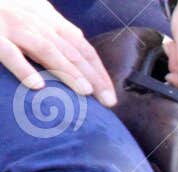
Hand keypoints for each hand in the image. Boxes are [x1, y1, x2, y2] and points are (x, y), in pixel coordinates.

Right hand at [0, 0, 114, 105]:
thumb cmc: (1, 9)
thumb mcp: (29, 12)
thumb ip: (50, 31)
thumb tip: (77, 57)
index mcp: (45, 15)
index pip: (80, 44)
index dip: (97, 68)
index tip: (110, 93)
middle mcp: (33, 18)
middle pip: (70, 48)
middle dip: (92, 75)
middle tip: (108, 100)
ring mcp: (11, 24)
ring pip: (46, 48)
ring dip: (67, 70)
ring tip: (84, 92)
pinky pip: (8, 51)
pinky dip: (23, 67)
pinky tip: (36, 85)